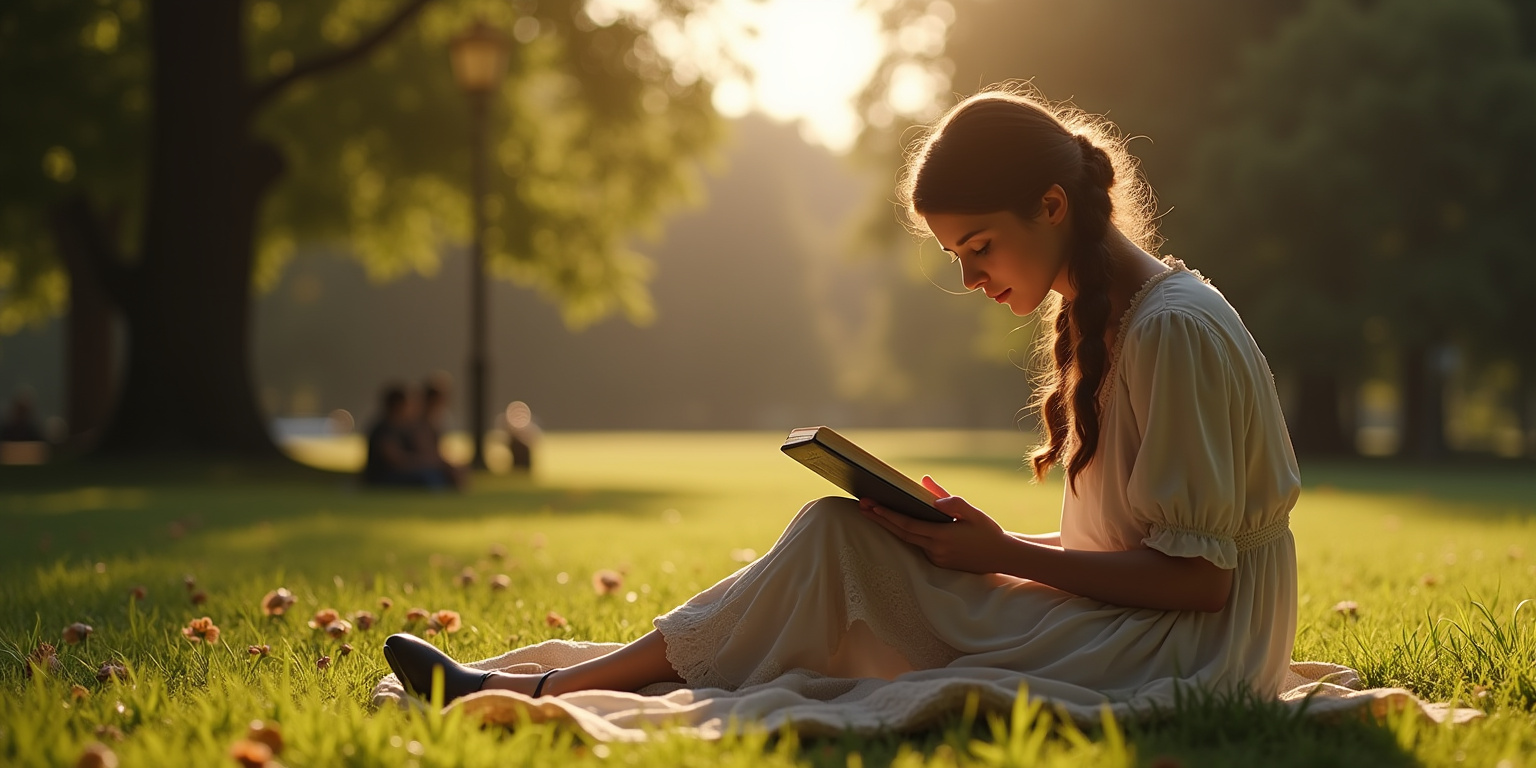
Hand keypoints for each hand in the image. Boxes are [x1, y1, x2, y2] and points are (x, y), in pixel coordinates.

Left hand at [858, 476, 1015, 573]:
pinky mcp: (938, 562)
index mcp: (942, 536)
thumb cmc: (988, 531)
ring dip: (889, 525)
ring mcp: (936, 558)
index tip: (872, 505)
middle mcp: (935, 550)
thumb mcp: (973, 512)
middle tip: (861, 505)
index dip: (888, 515)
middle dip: (880, 519)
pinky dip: (904, 532)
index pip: (908, 525)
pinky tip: (895, 521)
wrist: (1003, 557)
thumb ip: (950, 499)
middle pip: (901, 533)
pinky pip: (918, 545)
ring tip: (872, 511)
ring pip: (907, 540)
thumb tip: (926, 485)